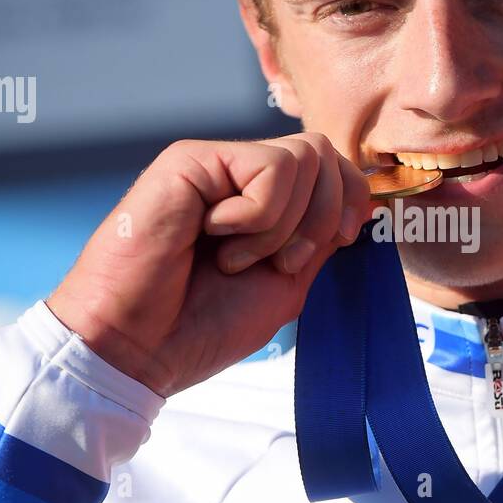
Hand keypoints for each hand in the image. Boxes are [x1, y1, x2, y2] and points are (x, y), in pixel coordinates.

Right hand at [46, 134, 376, 395]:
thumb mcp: (286, 285)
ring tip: (235, 257)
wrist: (138, 348)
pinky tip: (212, 237)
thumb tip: (364, 200)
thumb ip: (321, 240)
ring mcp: (216, 165)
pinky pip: (271, 167)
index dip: (352, 200)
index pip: (333, 168)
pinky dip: (258, 217)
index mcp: (262, 203)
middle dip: (322, 219)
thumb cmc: (200, 326)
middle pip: (325, 154)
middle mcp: (239, 177)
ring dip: (284, 225)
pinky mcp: (192, 160)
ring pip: (305, 158)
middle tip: (278, 262)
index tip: (342, 241)